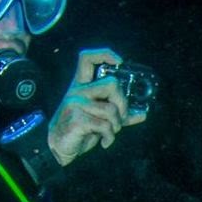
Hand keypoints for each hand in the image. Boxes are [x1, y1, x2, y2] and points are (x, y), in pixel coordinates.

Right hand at [47, 48, 147, 168]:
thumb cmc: (80, 130)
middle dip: (123, 104)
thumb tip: (142, 114)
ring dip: (117, 126)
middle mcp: (78, 91)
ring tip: (109, 133)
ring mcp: (75, 104)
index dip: (105, 54)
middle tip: (120, 118)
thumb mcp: (100, 119)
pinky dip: (109, 137)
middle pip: (112, 84)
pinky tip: (104, 142)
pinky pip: (105, 125)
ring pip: (111, 109)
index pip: (87, 58)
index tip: (120, 61)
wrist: (58, 147)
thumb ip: (119, 114)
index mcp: (82, 86)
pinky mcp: (76, 119)